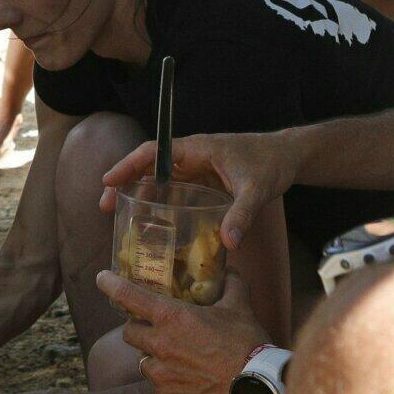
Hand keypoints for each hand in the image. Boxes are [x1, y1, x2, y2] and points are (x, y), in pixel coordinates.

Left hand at [98, 268, 272, 393]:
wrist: (258, 391)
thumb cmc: (248, 345)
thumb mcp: (240, 306)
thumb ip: (230, 284)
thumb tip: (229, 270)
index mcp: (172, 317)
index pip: (129, 296)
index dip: (111, 285)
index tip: (102, 279)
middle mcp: (160, 345)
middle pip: (130, 332)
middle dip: (139, 328)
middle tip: (156, 328)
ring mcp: (161, 375)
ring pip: (143, 361)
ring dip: (154, 356)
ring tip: (177, 357)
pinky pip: (158, 386)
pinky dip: (168, 381)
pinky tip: (188, 379)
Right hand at [100, 132, 298, 248]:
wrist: (287, 157)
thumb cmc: (271, 163)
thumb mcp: (256, 190)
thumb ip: (241, 215)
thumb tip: (228, 244)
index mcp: (197, 149)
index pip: (154, 152)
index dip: (129, 165)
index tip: (108, 181)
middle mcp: (191, 156)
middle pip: (148, 166)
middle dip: (124, 182)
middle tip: (105, 207)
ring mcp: (196, 169)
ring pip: (159, 178)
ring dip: (138, 193)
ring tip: (118, 216)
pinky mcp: (203, 180)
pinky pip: (174, 189)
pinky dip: (158, 201)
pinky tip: (151, 222)